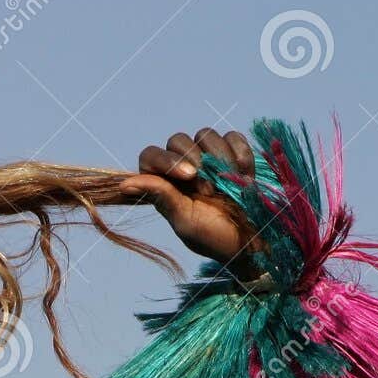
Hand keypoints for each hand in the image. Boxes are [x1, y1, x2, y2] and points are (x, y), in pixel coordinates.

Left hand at [121, 127, 261, 274]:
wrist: (253, 243)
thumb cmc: (215, 237)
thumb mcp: (184, 221)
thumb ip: (160, 196)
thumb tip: (123, 185)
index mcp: (164, 184)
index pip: (150, 156)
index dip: (164, 160)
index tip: (188, 176)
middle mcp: (183, 167)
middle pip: (177, 140)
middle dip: (193, 159)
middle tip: (210, 189)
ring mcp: (209, 158)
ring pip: (205, 134)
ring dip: (219, 157)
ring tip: (231, 184)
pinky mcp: (234, 153)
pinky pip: (232, 137)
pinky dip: (240, 152)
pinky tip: (245, 174)